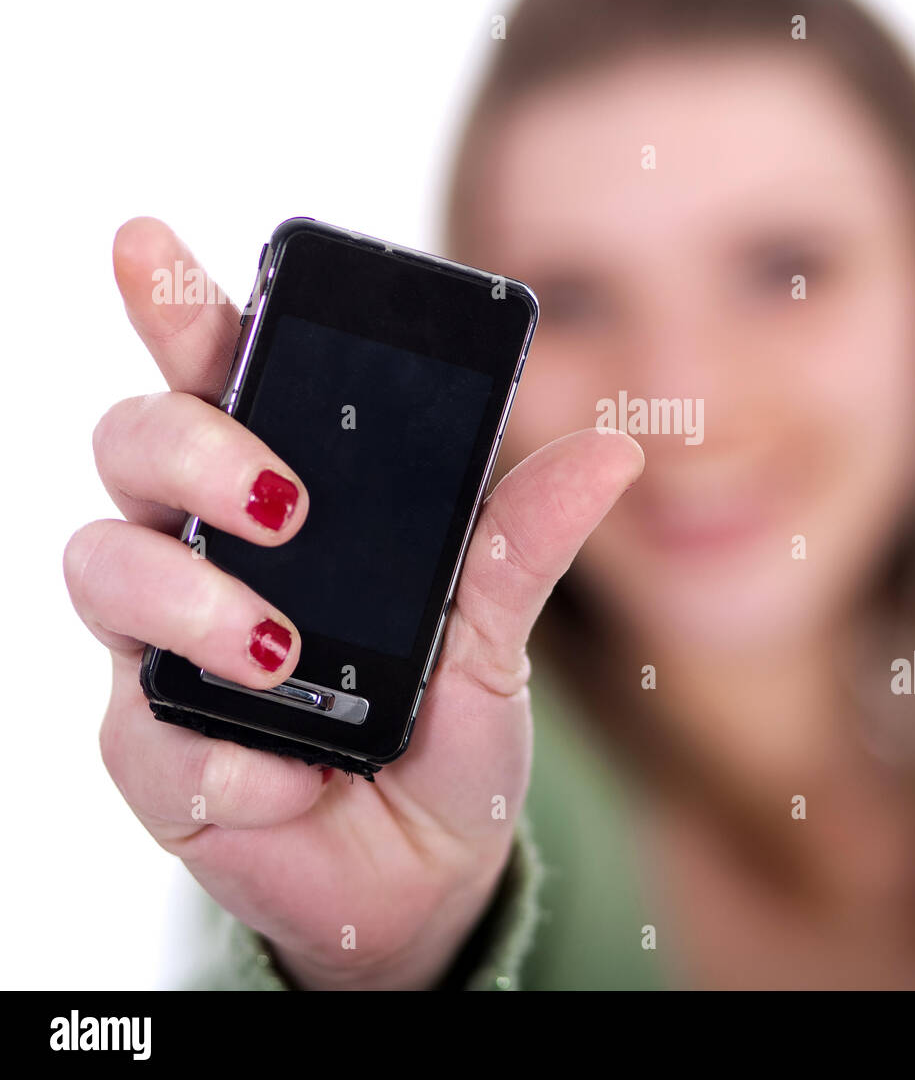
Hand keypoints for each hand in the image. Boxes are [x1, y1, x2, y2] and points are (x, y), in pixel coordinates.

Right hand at [64, 217, 642, 988]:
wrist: (422, 874)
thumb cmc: (445, 736)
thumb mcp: (494, 636)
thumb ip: (522, 545)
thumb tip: (611, 450)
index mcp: (286, 498)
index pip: (220, 380)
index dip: (176, 308)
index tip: (150, 242)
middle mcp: (209, 553)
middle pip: (132, 443)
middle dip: (188, 445)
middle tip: (280, 498)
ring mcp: (166, 647)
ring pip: (102, 563)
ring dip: (193, 600)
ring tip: (285, 653)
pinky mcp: (150, 748)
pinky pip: (144, 727)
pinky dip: (227, 753)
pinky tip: (293, 779)